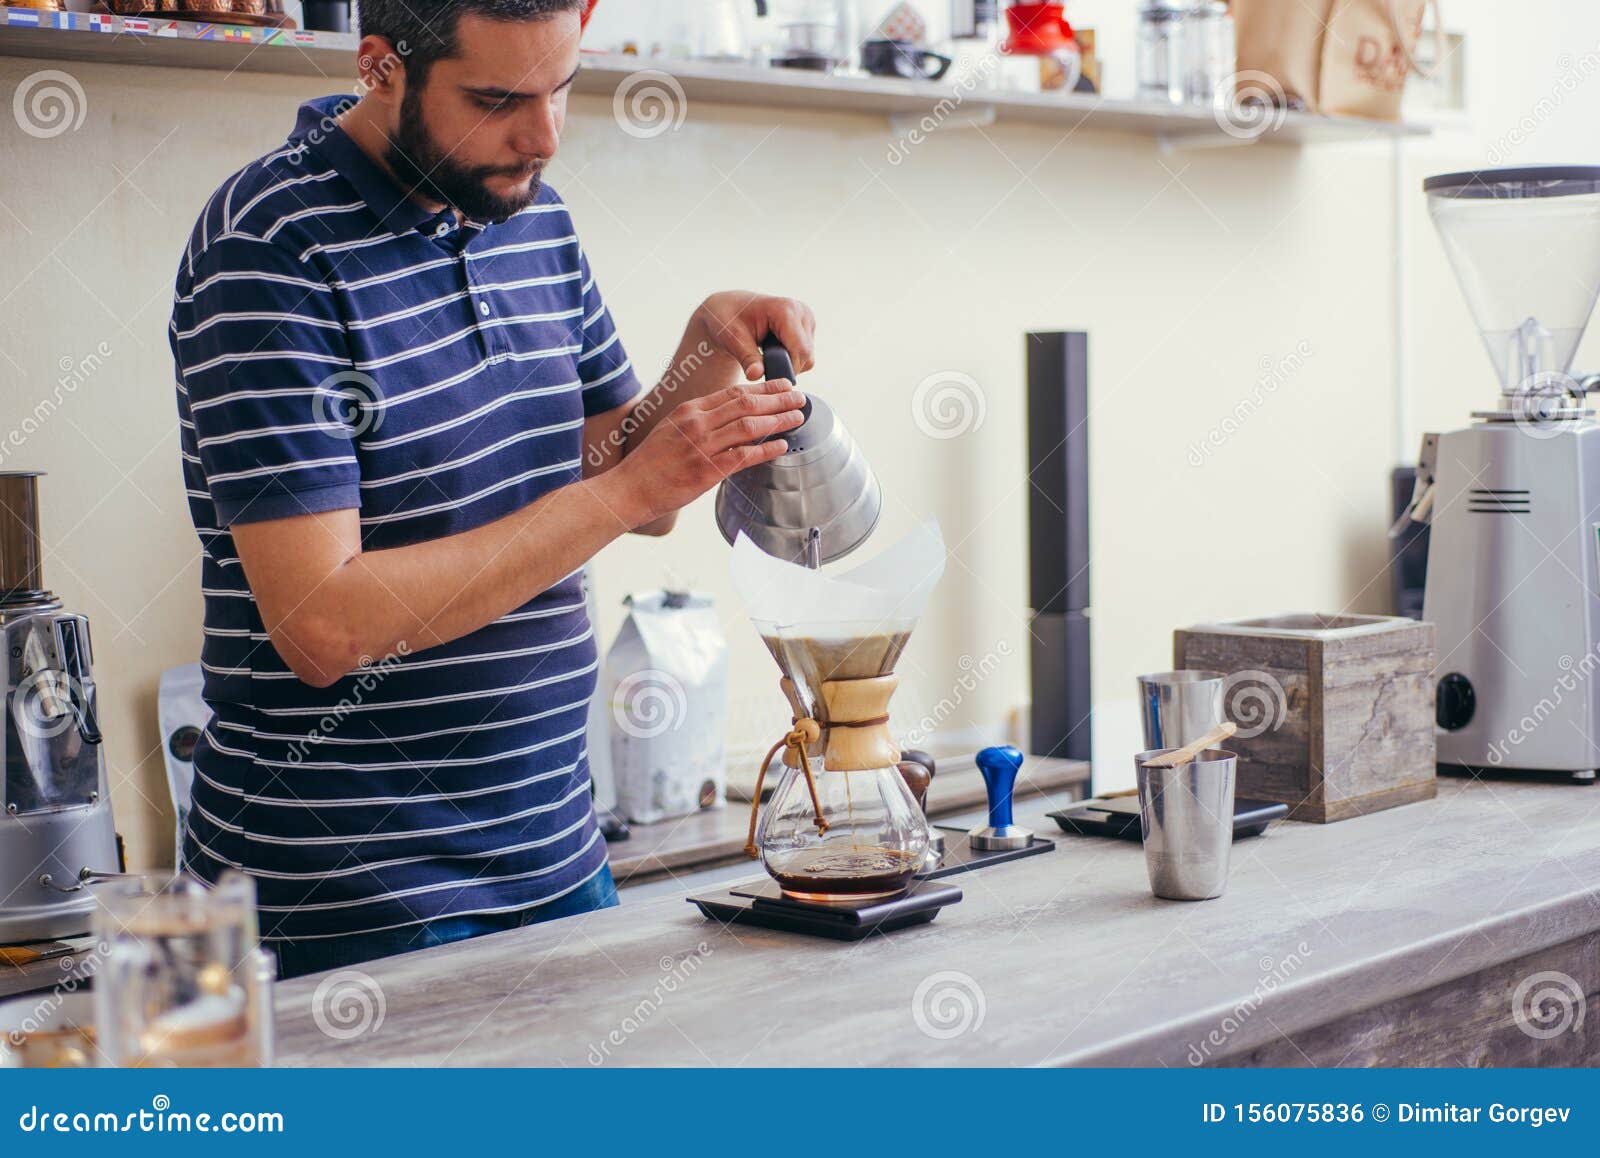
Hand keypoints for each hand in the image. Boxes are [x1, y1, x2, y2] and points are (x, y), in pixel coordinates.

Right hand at [604, 380, 806, 526]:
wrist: (629, 488)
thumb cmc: (650, 464)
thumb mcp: (671, 430)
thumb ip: (699, 422)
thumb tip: (728, 418)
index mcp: (689, 411)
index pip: (734, 392)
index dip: (763, 387)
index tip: (783, 384)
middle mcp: (697, 423)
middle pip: (746, 404)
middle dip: (778, 398)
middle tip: (800, 397)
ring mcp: (702, 446)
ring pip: (749, 426)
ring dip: (778, 420)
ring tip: (797, 418)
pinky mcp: (706, 471)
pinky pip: (744, 456)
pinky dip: (766, 450)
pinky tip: (782, 446)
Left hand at [694, 291, 816, 381]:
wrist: (729, 308)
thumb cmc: (728, 320)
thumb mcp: (733, 340)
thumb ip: (747, 358)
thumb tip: (756, 375)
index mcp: (786, 309)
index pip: (800, 350)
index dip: (786, 369)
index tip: (766, 376)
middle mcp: (801, 311)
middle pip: (807, 355)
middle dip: (786, 368)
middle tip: (761, 367)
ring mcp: (806, 318)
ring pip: (808, 356)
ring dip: (788, 364)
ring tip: (764, 357)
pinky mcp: (807, 326)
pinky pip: (806, 354)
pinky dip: (790, 359)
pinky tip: (772, 352)